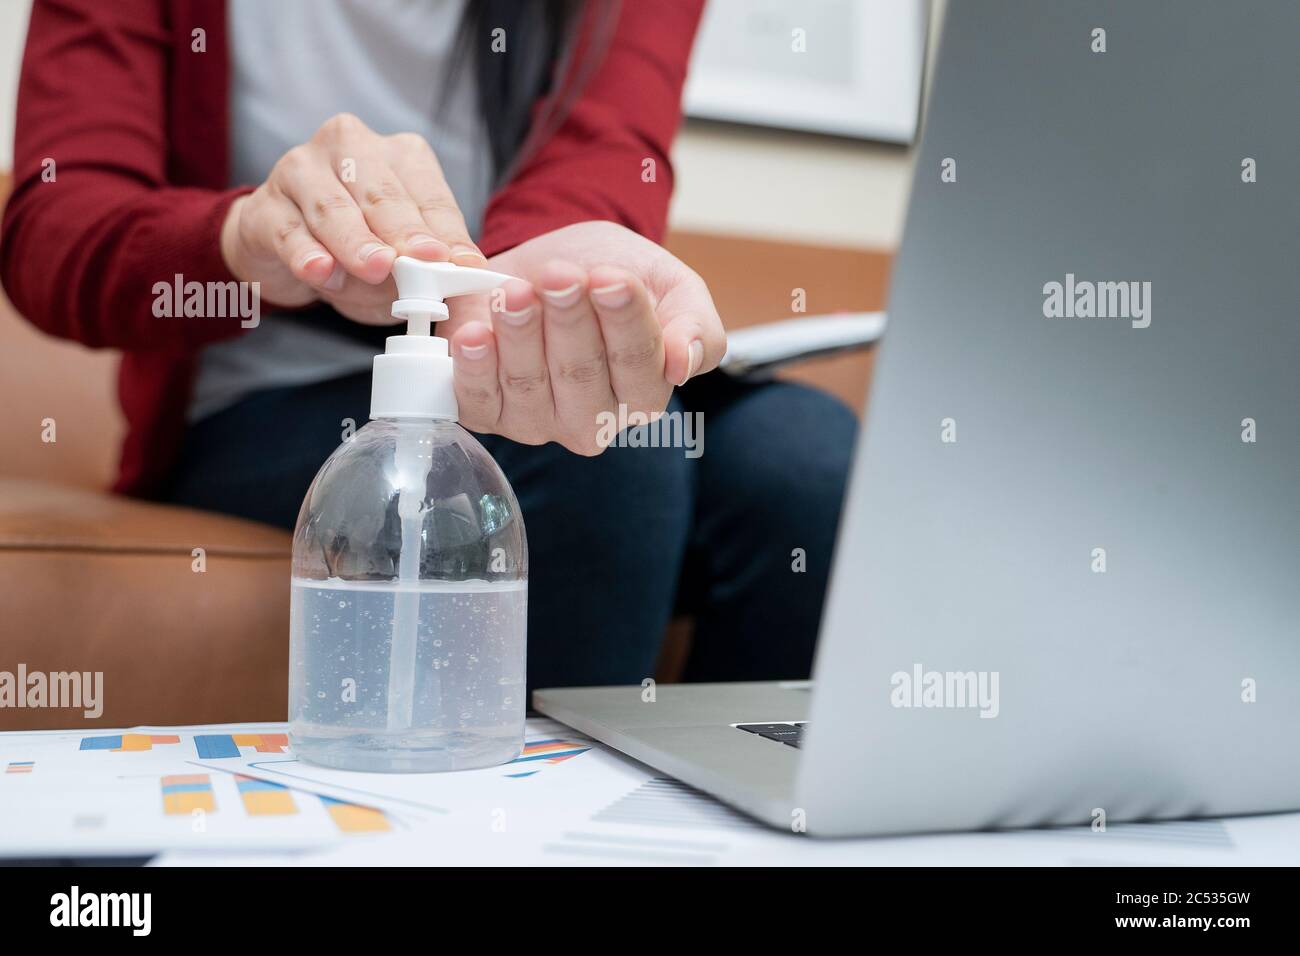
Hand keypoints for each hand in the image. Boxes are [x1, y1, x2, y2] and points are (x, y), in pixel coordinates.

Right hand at [219, 112, 484, 324]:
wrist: (284, 248)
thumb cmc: (358, 246)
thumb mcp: (402, 257)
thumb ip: (426, 265)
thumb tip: (455, 281)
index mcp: (398, 155)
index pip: (429, 196)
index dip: (449, 234)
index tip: (466, 265)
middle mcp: (350, 148)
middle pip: (382, 194)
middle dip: (404, 231)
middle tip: (424, 260)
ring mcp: (300, 170)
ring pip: (333, 208)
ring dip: (356, 241)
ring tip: (377, 268)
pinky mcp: (264, 206)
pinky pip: (288, 231)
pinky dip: (306, 254)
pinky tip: (321, 272)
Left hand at [444, 221, 724, 454]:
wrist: (550, 264)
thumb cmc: (611, 274)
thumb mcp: (669, 284)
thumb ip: (694, 323)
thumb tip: (684, 362)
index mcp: (645, 392)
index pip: (640, 365)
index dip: (624, 321)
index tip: (608, 277)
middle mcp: (594, 419)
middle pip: (582, 377)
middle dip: (569, 320)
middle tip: (559, 275)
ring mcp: (538, 420)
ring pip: (529, 385)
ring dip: (520, 334)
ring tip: (516, 291)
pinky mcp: (489, 411)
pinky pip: (479, 400)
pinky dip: (474, 366)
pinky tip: (475, 334)